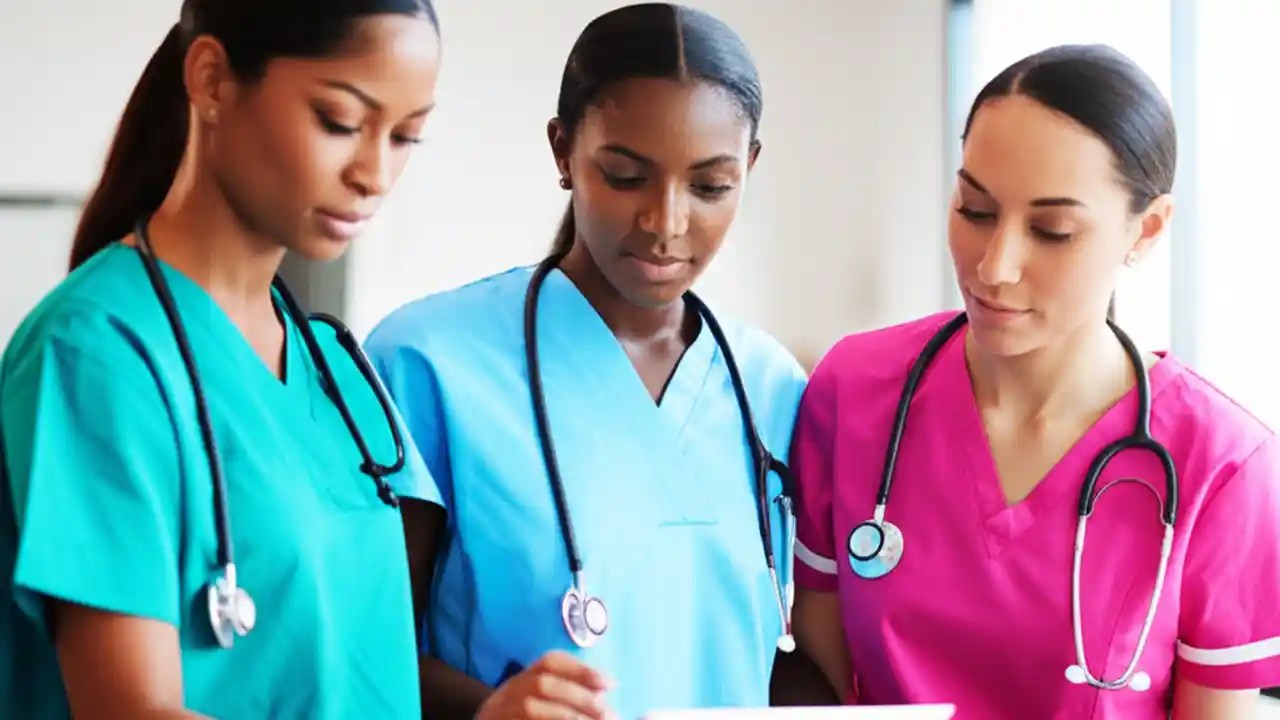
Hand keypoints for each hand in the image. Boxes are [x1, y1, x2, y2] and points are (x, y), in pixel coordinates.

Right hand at [477, 651, 616, 719]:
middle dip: (578, 697)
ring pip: (532, 710)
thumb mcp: (534, 694)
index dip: (580, 670)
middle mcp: (510, 690)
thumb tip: (602, 691)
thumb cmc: (518, 711)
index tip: (609, 683)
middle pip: (542, 684)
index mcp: (522, 677)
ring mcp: (501, 711)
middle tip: (606, 712)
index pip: (550, 662)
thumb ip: (564, 689)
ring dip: (568, 716)